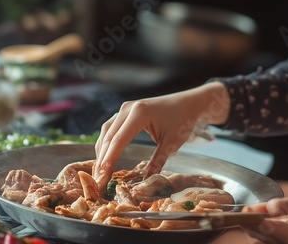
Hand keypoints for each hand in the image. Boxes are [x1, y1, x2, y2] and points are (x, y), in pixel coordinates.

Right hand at [92, 82, 229, 186]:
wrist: (189, 103)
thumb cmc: (183, 121)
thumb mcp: (171, 144)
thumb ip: (157, 163)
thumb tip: (145, 184)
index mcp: (139, 113)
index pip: (118, 140)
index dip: (108, 159)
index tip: (102, 176)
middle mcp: (128, 108)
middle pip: (109, 136)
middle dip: (102, 159)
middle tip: (98, 180)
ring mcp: (126, 108)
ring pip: (107, 132)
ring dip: (102, 151)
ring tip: (100, 172)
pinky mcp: (126, 112)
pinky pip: (111, 128)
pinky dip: (107, 143)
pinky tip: (106, 156)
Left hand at [242, 188, 287, 243]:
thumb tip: (270, 206)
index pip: (263, 229)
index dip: (251, 220)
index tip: (244, 209)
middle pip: (261, 236)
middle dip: (250, 224)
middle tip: (243, 209)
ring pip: (265, 236)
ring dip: (256, 225)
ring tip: (250, 211)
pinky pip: (274, 233)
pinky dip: (265, 225)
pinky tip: (261, 213)